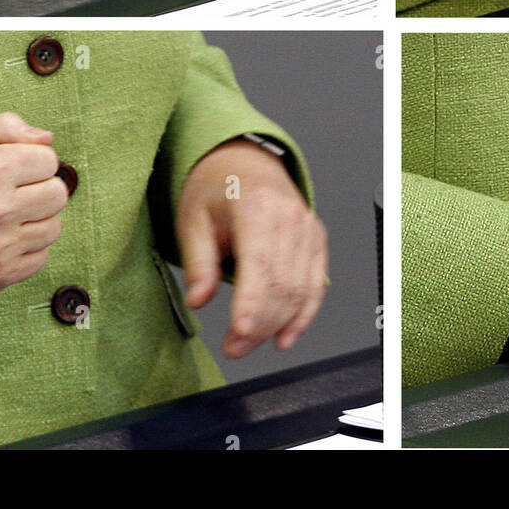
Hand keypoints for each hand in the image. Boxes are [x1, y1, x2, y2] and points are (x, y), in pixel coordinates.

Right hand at [0, 112, 67, 299]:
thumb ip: (5, 129)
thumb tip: (47, 139)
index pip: (49, 160)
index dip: (32, 162)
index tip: (13, 170)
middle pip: (58, 193)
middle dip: (39, 189)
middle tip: (13, 194)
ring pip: (54, 226)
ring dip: (36, 220)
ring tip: (8, 218)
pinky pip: (42, 257)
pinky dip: (28, 249)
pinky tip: (4, 240)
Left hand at [178, 139, 326, 357]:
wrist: (244, 160)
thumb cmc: (216, 188)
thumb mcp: (192, 219)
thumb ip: (199, 262)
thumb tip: (198, 300)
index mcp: (255, 207)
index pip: (259, 265)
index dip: (251, 305)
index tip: (238, 334)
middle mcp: (288, 216)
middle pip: (281, 284)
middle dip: (258, 324)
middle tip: (233, 347)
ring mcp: (307, 226)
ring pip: (299, 289)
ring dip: (276, 325)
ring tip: (249, 344)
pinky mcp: (316, 238)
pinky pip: (316, 283)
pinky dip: (304, 315)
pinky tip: (286, 336)